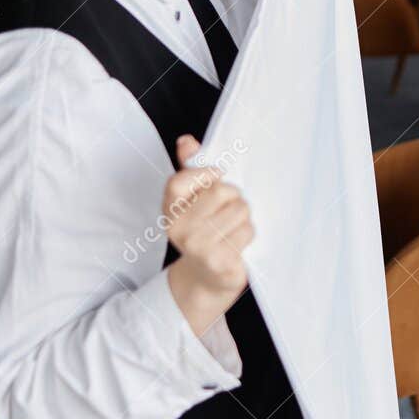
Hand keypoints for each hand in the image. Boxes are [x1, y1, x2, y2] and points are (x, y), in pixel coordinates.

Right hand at [163, 134, 252, 334]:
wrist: (207, 277)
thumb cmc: (205, 231)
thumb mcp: (195, 200)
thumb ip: (191, 169)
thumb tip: (186, 141)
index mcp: (170, 209)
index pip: (181, 179)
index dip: (205, 174)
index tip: (216, 178)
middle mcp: (178, 228)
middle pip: (221, 192)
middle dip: (234, 197)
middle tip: (229, 209)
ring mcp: (196, 246)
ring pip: (239, 210)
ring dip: (244, 217)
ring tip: (233, 227)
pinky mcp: (217, 261)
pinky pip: (247, 231)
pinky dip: (249, 234)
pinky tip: (237, 242)